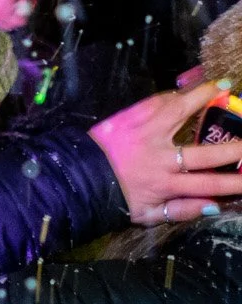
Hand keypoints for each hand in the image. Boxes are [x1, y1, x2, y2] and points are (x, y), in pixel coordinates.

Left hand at [88, 84, 241, 224]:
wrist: (76, 176)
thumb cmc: (114, 197)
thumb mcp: (146, 215)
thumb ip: (181, 211)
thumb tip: (213, 206)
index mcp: (165, 184)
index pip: (210, 185)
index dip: (236, 183)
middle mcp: (159, 158)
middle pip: (206, 154)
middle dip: (234, 150)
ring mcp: (145, 133)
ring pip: (179, 113)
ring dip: (203, 99)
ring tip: (223, 88)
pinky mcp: (130, 117)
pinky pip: (156, 102)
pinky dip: (175, 94)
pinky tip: (189, 87)